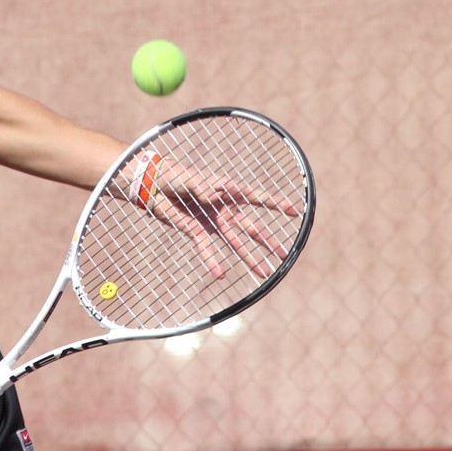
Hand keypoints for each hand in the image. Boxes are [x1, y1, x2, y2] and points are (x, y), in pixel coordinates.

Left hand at [149, 158, 299, 278]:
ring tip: (265, 273)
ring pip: (236, 243)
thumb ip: (205, 188)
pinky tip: (220, 274)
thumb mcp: (193, 179)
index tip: (296, 212)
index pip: (258, 198)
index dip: (276, 204)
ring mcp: (213, 223)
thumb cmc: (177, 176)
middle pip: (253, 228)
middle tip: (286, 256)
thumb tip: (214, 199)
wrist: (155, 186)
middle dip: (269, 242)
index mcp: (229, 192)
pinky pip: (207, 249)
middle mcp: (225, 210)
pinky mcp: (197, 232)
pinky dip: (213, 261)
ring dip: (250, 258)